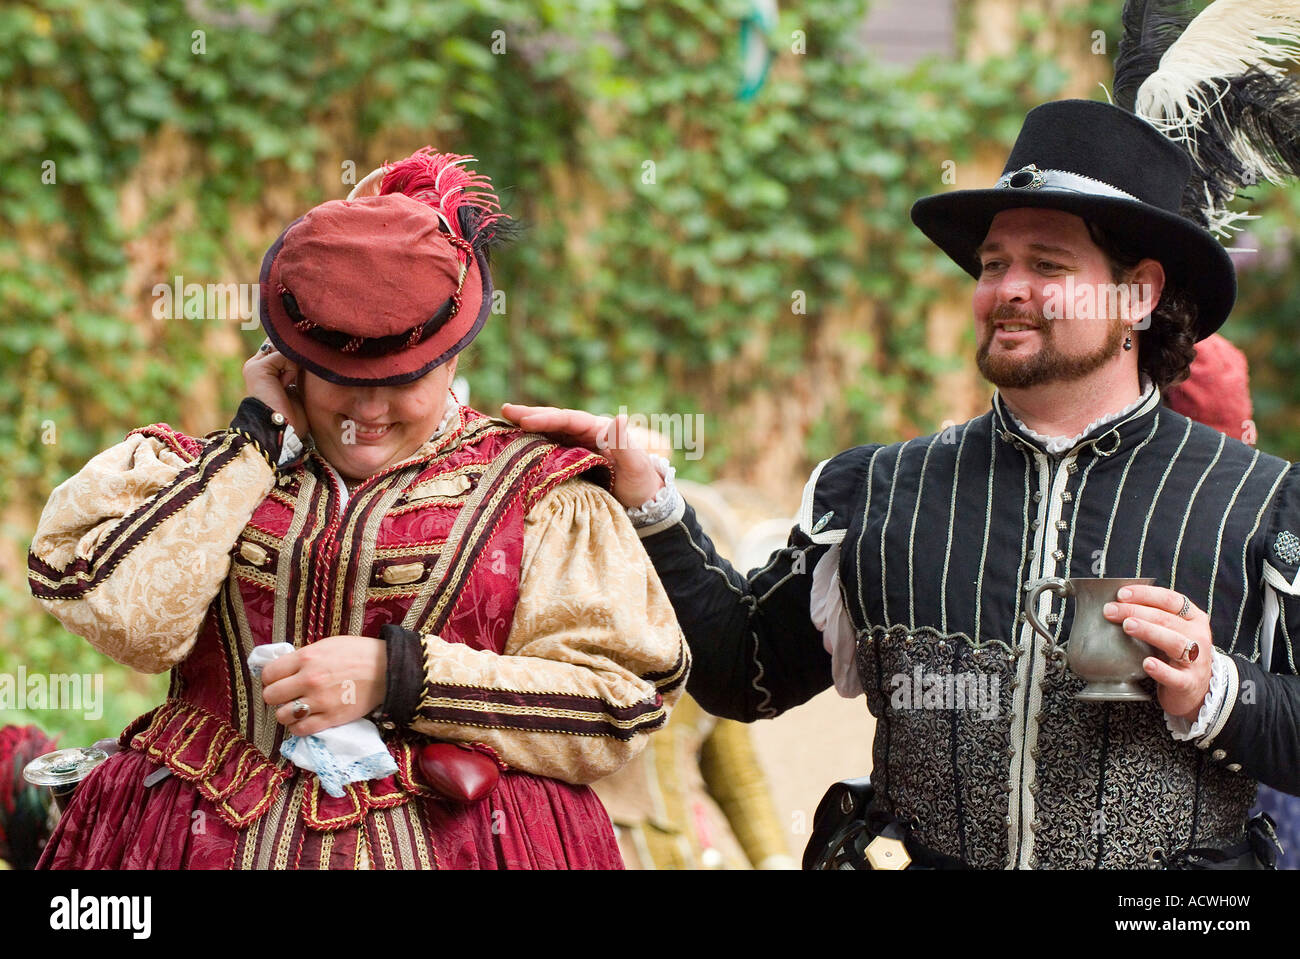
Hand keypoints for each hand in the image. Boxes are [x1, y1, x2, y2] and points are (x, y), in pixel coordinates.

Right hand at [243, 341, 307, 438]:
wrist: (283, 432)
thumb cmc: (294, 418)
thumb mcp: (299, 388)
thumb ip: (298, 370)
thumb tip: (311, 350)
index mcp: (265, 369)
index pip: (283, 346)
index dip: (299, 349)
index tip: (312, 357)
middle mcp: (257, 364)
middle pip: (283, 343)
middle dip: (299, 353)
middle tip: (302, 374)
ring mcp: (255, 365)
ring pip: (285, 348)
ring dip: (296, 364)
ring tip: (291, 384)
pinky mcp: (257, 368)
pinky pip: (283, 355)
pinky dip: (292, 369)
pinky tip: (287, 385)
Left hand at [260, 635, 386, 736]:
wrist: (387, 669)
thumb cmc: (357, 653)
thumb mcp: (326, 646)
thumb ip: (303, 658)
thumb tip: (282, 670)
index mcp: (306, 658)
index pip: (268, 674)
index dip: (271, 679)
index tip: (278, 681)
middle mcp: (309, 680)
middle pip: (271, 696)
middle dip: (276, 696)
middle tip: (287, 695)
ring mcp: (319, 701)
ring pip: (282, 716)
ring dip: (287, 713)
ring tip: (297, 709)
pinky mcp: (331, 719)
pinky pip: (301, 730)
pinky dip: (299, 727)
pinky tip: (306, 719)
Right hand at [501, 404, 664, 508]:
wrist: (642, 503)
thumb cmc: (641, 483)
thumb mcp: (636, 465)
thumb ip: (625, 445)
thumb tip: (619, 417)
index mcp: (598, 430)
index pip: (569, 420)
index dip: (547, 418)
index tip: (526, 420)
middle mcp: (584, 435)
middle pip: (553, 422)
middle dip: (529, 415)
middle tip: (505, 410)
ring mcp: (574, 448)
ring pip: (546, 435)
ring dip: (525, 430)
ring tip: (501, 424)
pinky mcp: (568, 464)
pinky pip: (546, 452)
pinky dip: (530, 448)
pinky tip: (512, 448)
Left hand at [1103, 585, 1212, 722]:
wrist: (1195, 690)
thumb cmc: (1175, 655)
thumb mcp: (1171, 631)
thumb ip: (1152, 617)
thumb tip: (1117, 602)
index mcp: (1194, 619)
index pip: (1171, 600)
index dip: (1146, 594)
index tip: (1121, 594)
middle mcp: (1198, 636)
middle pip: (1167, 619)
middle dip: (1136, 611)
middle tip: (1111, 610)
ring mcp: (1196, 661)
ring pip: (1174, 642)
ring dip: (1149, 631)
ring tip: (1128, 626)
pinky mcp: (1189, 683)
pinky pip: (1175, 676)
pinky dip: (1161, 669)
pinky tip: (1146, 663)